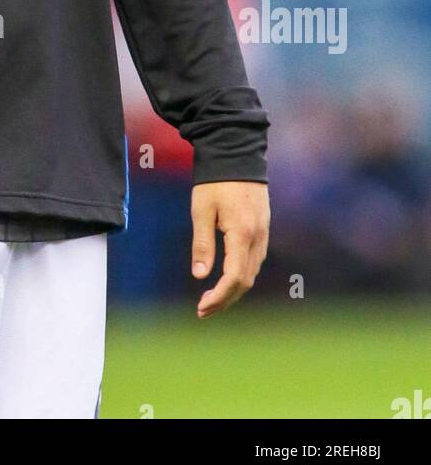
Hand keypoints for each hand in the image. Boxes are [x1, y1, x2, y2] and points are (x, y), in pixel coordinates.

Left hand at [190, 180, 268, 318]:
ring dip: (234, 290)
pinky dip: (242, 276)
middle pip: (246, 281)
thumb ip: (202, 243)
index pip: (235, 277)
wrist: (237, 154)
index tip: (202, 307)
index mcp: (242, 233)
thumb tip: (200, 276)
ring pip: (252, 272)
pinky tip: (227, 278)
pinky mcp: (264, 228)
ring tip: (212, 299)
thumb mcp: (201, 210)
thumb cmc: (215, 181)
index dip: (220, 297)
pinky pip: (255, 260)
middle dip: (225, 300)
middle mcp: (258, 237)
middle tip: (203, 310)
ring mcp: (264, 233)